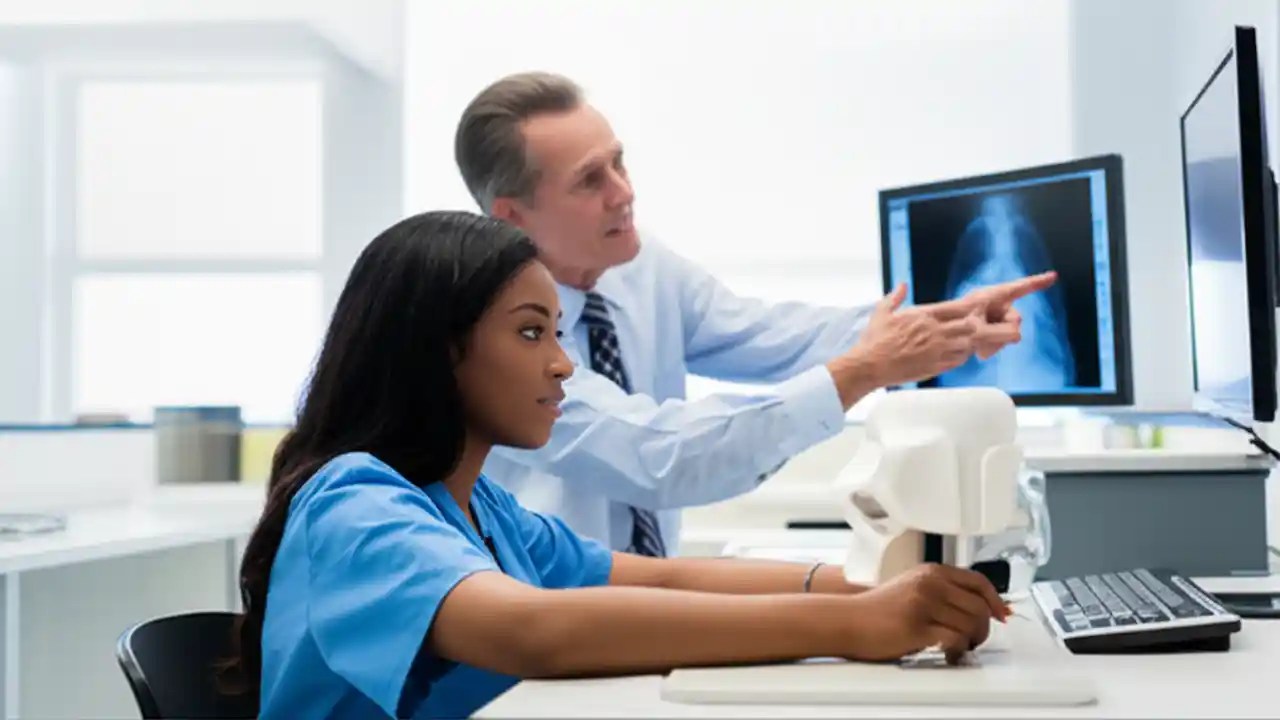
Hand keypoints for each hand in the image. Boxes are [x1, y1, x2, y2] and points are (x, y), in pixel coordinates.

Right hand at [838, 564, 1010, 664]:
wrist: (848, 620)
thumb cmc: (877, 609)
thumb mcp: (912, 587)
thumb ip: (941, 590)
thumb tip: (976, 606)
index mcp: (931, 572)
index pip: (978, 581)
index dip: (995, 600)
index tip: (1001, 614)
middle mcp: (929, 583)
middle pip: (979, 606)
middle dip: (984, 628)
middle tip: (975, 639)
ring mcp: (923, 604)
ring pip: (970, 624)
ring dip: (972, 641)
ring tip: (960, 648)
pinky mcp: (917, 627)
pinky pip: (954, 639)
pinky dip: (958, 651)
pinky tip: (949, 653)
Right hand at [844, 283, 980, 387]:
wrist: (870, 366)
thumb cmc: (874, 340)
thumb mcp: (882, 312)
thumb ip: (895, 297)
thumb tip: (902, 285)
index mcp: (923, 316)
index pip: (956, 307)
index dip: (968, 306)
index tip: (973, 306)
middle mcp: (934, 332)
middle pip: (968, 325)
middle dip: (972, 324)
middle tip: (970, 325)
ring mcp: (937, 351)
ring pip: (968, 344)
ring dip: (969, 341)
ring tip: (964, 340)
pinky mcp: (935, 367)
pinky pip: (959, 361)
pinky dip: (962, 356)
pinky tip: (957, 354)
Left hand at [921, 272, 1057, 359]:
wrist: (931, 341)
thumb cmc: (946, 328)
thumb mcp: (974, 329)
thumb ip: (998, 332)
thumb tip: (1017, 335)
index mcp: (987, 298)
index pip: (1017, 288)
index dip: (1036, 282)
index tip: (1052, 276)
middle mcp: (990, 307)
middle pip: (1014, 318)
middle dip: (1005, 331)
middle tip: (984, 342)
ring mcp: (989, 320)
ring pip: (1008, 333)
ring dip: (996, 343)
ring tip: (978, 349)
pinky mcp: (985, 333)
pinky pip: (999, 341)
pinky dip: (991, 347)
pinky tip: (979, 353)